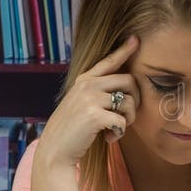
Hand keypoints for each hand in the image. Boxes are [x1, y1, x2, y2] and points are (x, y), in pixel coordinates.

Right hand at [35, 35, 140, 166]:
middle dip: (135, 100)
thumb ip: (98, 92)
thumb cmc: (72, 129)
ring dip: (128, 119)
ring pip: (129, 102)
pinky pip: (122, 121)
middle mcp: (86, 85)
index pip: (108, 61)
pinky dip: (120, 133)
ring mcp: (89, 99)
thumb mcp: (81, 103)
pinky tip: (110, 138)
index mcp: (84, 80)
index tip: (136, 39)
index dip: (124, 50)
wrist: (55, 150)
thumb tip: (126, 87)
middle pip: (129, 80)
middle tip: (126, 116)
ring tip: (115, 129)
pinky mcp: (94, 115)